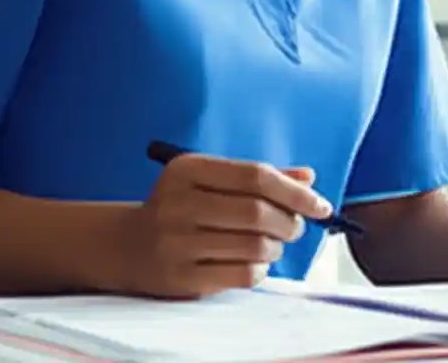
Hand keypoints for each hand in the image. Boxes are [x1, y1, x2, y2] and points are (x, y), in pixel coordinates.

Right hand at [117, 155, 331, 298]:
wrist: (126, 246)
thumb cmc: (184, 207)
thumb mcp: (213, 181)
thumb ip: (262, 178)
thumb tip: (309, 178)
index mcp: (188, 169)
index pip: (256, 175)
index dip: (296, 192)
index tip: (321, 205)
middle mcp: (178, 203)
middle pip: (258, 212)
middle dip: (290, 222)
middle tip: (295, 227)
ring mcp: (175, 242)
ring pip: (255, 245)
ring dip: (277, 247)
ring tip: (272, 244)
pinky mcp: (180, 277)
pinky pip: (242, 274)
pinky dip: (261, 269)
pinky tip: (254, 262)